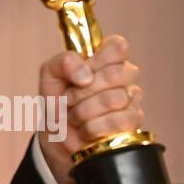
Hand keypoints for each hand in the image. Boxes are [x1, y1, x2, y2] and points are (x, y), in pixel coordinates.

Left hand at [37, 34, 145, 183]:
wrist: (56, 138)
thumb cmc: (57, 103)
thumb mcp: (50, 76)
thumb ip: (63, 62)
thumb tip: (85, 74)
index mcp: (106, 59)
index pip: (118, 46)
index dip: (99, 60)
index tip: (81, 75)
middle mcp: (124, 76)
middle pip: (116, 74)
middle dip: (82, 92)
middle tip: (70, 100)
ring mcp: (131, 99)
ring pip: (114, 99)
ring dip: (84, 111)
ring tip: (75, 116)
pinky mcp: (133, 122)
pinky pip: (117, 121)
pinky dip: (92, 127)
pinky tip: (85, 129)